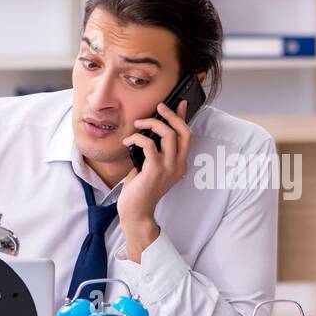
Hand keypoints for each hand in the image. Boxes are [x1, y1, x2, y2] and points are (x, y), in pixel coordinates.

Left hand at [117, 100, 190, 257]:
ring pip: (168, 135)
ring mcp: (168, 168)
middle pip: (183, 132)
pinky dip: (137, 138)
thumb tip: (150, 132)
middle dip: (171, 115)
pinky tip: (128, 141)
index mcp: (180, 164)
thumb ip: (154, 151)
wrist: (135, 212)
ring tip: (138, 124)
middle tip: (159, 107)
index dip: (182, 118)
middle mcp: (178, 165)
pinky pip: (149, 144)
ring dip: (151, 124)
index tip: (179, 104)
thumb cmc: (140, 189)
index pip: (187, 136)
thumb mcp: (150, 166)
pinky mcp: (155, 170)